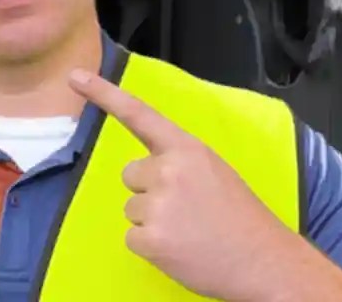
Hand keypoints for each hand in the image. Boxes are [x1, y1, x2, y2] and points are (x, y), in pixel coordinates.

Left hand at [67, 68, 302, 300]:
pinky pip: (131, 237)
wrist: (267, 263)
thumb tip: (146, 169)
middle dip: (151, 191)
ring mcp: (158, 205)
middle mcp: (169, 170)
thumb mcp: (214, 172)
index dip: (104, 94)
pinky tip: (180, 249)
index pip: (139, 115)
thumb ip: (179, 162)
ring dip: (153, 221)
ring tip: (190, 231)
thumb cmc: (241, 218)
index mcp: (188, 149)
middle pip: (131, 175)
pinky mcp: (150, 239)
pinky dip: (151, 247)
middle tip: (188, 209)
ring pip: (132, 208)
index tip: (74, 77)